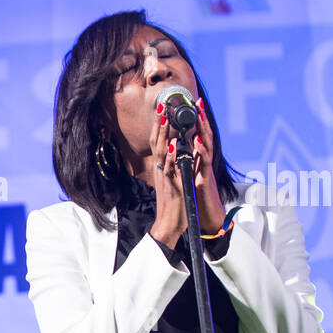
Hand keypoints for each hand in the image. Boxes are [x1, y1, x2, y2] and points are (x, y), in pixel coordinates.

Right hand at [147, 100, 185, 249]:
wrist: (168, 225)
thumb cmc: (172, 205)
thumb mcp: (171, 182)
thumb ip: (171, 167)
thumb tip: (174, 152)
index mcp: (162, 168)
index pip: (159, 143)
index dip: (159, 126)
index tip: (161, 110)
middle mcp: (161, 170)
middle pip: (158, 143)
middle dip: (159, 124)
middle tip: (161, 106)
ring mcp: (165, 177)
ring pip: (162, 152)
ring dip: (164, 134)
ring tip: (165, 118)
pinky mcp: (172, 186)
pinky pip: (171, 169)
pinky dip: (173, 156)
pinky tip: (175, 145)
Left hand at [192, 97, 226, 234]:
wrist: (206, 215)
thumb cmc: (198, 195)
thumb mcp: (192, 174)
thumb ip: (191, 159)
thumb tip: (187, 145)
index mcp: (199, 159)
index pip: (198, 135)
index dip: (197, 120)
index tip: (194, 103)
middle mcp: (204, 162)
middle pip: (204, 136)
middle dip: (201, 119)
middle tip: (198, 102)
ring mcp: (205, 170)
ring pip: (205, 147)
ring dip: (202, 131)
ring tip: (198, 117)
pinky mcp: (204, 180)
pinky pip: (202, 163)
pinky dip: (200, 152)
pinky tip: (196, 142)